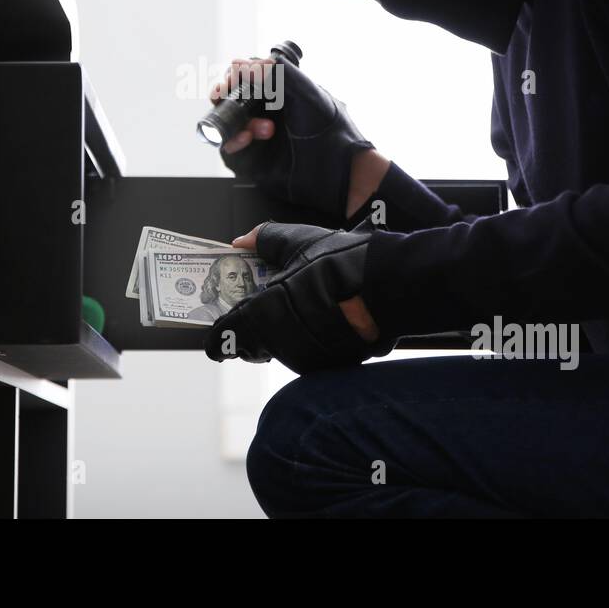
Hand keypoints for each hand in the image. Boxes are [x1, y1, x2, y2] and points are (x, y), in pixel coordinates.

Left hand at [203, 221, 393, 373]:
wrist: (391, 287)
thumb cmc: (341, 262)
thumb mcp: (298, 241)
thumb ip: (264, 241)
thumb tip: (241, 241)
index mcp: (262, 314)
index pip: (224, 337)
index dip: (218, 333)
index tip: (217, 325)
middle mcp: (279, 343)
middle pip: (252, 344)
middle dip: (252, 328)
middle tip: (263, 305)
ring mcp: (306, 358)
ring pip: (281, 349)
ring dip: (284, 332)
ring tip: (303, 305)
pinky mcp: (330, 366)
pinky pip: (308, 354)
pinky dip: (309, 339)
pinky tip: (325, 317)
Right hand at [210, 57, 372, 219]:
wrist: (337, 172)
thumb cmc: (331, 132)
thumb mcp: (308, 94)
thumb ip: (280, 74)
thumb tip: (247, 64)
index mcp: (280, 92)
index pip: (247, 76)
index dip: (235, 75)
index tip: (233, 77)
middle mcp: (266, 112)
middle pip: (230, 99)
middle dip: (224, 97)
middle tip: (225, 96)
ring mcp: (257, 136)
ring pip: (227, 123)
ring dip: (233, 121)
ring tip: (257, 129)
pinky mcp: (252, 160)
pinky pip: (229, 149)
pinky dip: (233, 142)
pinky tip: (247, 139)